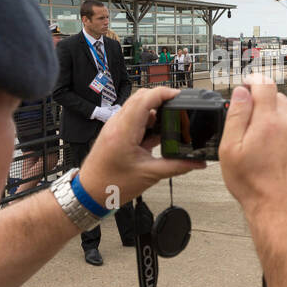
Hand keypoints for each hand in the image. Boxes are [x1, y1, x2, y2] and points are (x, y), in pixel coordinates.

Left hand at [77, 88, 204, 206]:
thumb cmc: (110, 185)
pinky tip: (156, 135)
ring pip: (137, 106)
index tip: (180, 95)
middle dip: (162, 99)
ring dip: (154, 111)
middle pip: (141, 97)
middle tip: (179, 108)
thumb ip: (177, 167)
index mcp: (124, 131)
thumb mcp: (149, 175)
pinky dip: (147, 121)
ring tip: (169, 125)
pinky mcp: (115, 132)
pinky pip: (133, 118)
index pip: (145, 98)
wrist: (89, 193)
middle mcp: (117, 124)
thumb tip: (196, 162)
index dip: (164, 93)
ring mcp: (114, 126)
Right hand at [219, 78, 286, 221]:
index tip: (245, 84)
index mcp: (268, 121)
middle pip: (276, 98)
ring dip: (270, 118)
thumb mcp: (231, 149)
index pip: (265, 85)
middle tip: (246, 111)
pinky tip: (268, 153)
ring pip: (284, 117)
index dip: (253, 80)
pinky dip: (279, 135)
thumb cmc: (254, 184)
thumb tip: (240, 92)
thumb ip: (236, 116)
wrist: (281, 209)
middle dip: (261, 98)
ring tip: (255, 138)